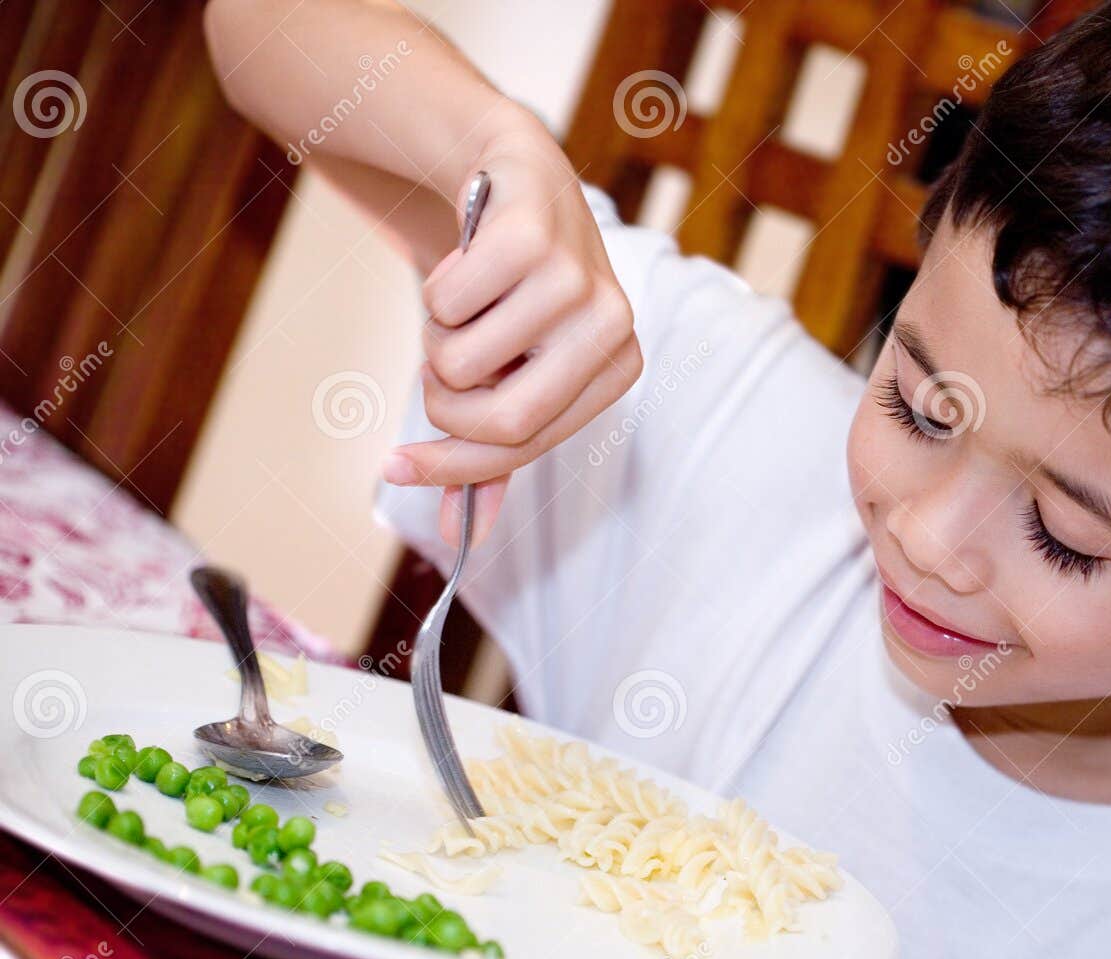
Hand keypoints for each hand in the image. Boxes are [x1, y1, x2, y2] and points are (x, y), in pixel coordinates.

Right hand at [383, 117, 642, 544]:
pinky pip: (449, 300)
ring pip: (463, 359)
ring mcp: (580, 279)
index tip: (396, 467)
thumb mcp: (511, 371)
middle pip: (503, 420)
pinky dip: (437, 285)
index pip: (525, 447)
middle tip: (435, 373)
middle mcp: (614, 327)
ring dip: (438, 336)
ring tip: (467, 300)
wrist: (509, 176)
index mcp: (617, 370)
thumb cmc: (514, 290)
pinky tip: (466, 258)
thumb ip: (492, 449)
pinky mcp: (536, 235)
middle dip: (444, 405)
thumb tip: (461, 534)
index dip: (452, 466)